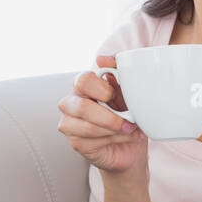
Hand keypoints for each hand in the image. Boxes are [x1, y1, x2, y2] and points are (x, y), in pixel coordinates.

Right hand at [57, 54, 148, 176]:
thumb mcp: (128, 88)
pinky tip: (122, 139)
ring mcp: (69, 123)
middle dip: (110, 118)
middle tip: (130, 122)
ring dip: (115, 131)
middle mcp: (71, 102)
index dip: (102, 89)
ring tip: (131, 131)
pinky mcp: (75, 142)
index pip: (83, 80)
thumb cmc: (127, 112)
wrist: (132, 142)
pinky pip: (92, 141)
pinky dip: (113, 140)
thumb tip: (101, 59)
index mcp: (83, 85)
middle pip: (81, 107)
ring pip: (89, 127)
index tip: (116, 96)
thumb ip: (117, 68)